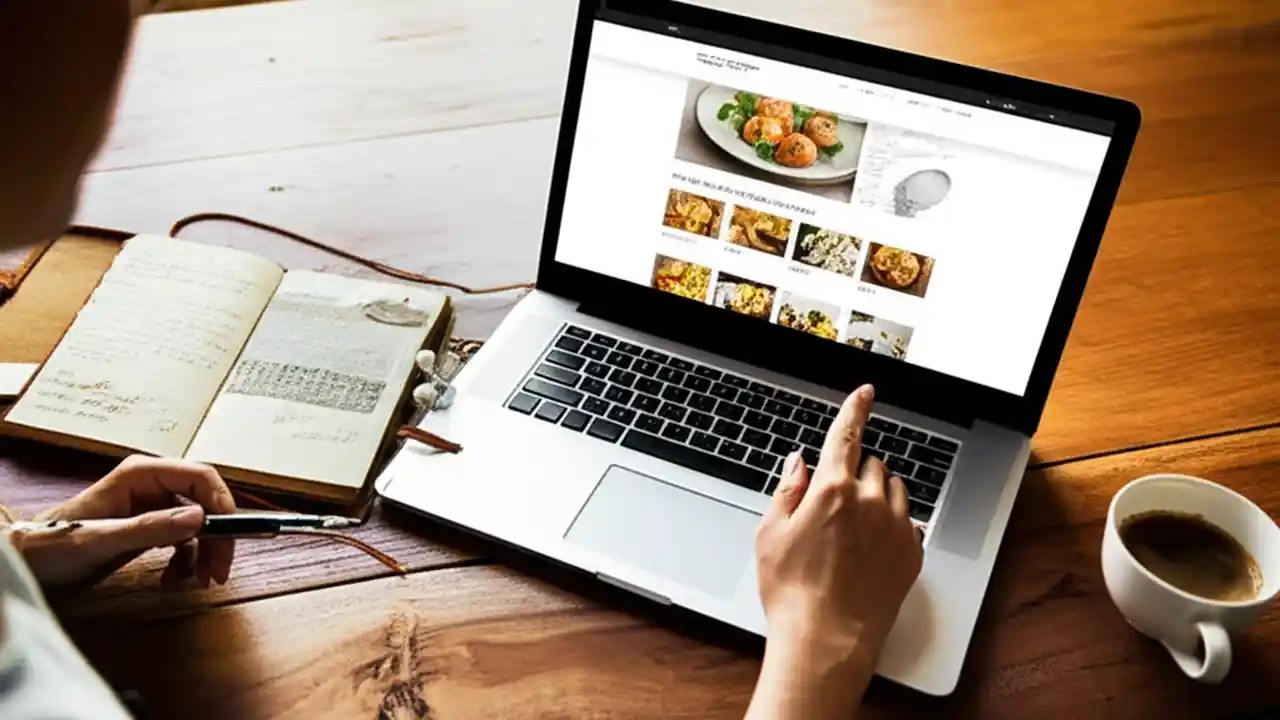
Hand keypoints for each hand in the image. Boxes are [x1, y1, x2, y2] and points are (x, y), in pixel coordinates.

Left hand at [18, 455, 237, 590]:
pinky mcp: (147, 528)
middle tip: (220, 571)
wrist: (26, 563)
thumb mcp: (101, 540)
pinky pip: (181, 540)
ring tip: (200, 581)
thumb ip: (151, 528)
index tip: (230, 536)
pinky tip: (174, 579)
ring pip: (196, 524)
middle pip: (203, 502)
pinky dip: (185, 561)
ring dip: (204, 553)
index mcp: (141, 474)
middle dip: (216, 537)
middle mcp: (150, 486)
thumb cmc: (52, 545)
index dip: (221, 503)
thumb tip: (201, 519)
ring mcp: (149, 507)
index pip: (200, 476)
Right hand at [747, 384, 923, 719]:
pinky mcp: (912, 552)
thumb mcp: (770, 533)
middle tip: (832, 505)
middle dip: (854, 473)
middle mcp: (870, 501)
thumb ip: (787, 489)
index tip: (866, 392)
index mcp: (832, 489)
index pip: (847, 434)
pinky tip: (869, 548)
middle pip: (871, 463)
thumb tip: (799, 463)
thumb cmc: (791, 591)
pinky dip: (891, 523)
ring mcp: (896, 526)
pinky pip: (908, 520)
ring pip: (894, 489)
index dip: (856, 408)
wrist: (827, 640)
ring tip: (852, 530)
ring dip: (877, 495)